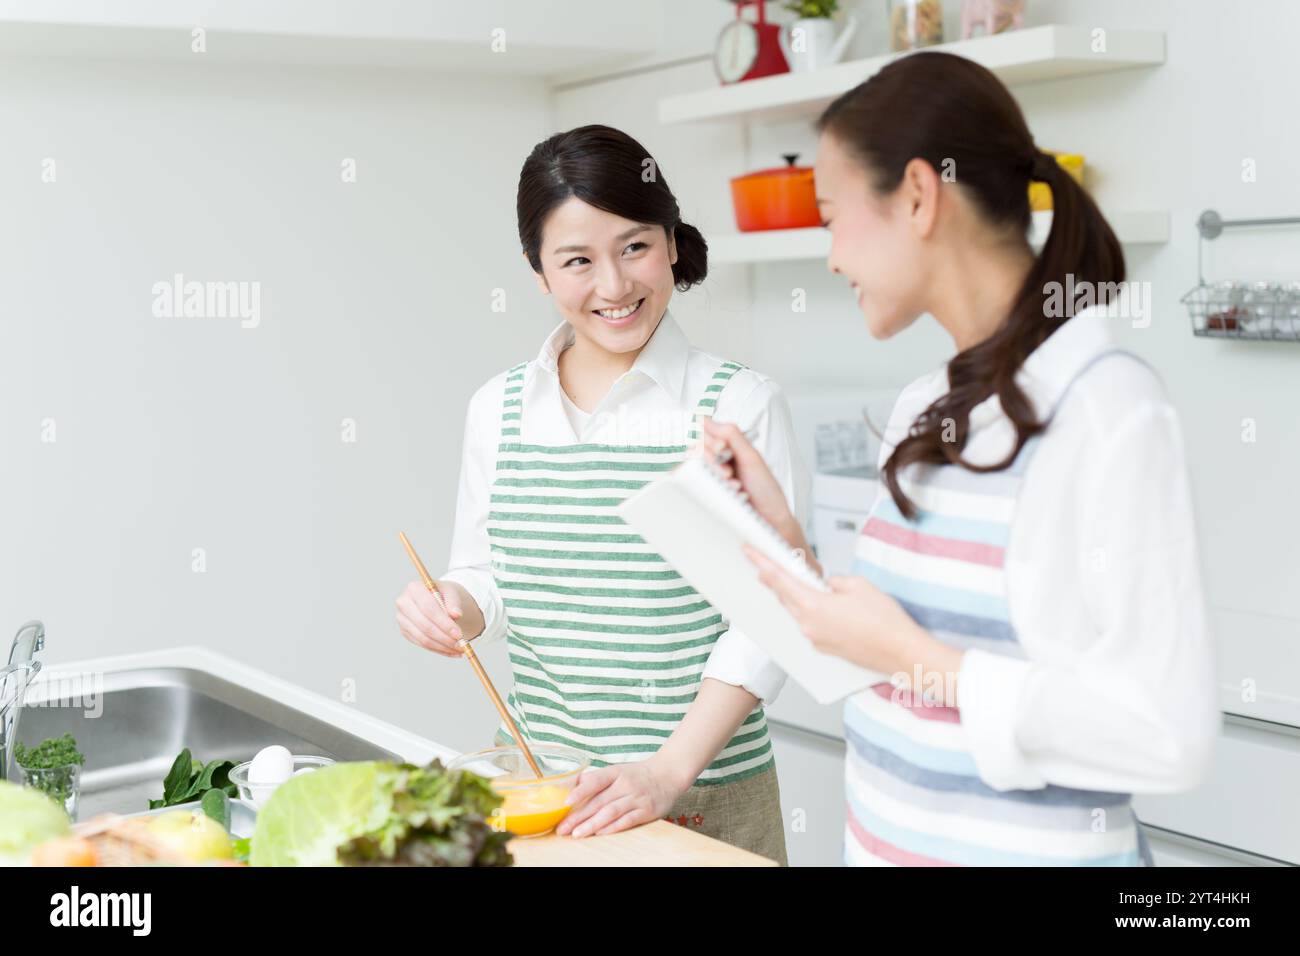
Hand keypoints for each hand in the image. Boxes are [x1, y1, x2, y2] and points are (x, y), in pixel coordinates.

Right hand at [395, 579, 464, 656]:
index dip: (444, 623)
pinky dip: (439, 650)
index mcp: (414, 588)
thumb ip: (454, 602)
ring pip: (423, 639)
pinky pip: (422, 644)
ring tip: (459, 649)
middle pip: (425, 626)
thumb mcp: (451, 593)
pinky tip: (452, 651)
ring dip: (443, 647)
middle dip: (445, 638)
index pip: (429, 609)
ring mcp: (402, 619)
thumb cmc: (442, 594)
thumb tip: (456, 614)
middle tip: (461, 645)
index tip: (459, 634)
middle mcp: (403, 603)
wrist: (433, 598)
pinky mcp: (405, 631)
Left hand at [555, 756, 687, 837]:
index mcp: (616, 772)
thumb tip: (573, 785)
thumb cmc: (638, 774)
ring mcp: (636, 798)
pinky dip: (613, 827)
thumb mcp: (618, 770)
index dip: (580, 791)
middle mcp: (625, 784)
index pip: (596, 780)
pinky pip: (628, 820)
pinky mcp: (647, 810)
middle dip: (578, 816)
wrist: (669, 774)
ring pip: (611, 812)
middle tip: (563, 829)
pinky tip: (600, 833)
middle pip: (599, 801)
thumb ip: (598, 779)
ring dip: (592, 824)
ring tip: (577, 834)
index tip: (565, 803)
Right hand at [697, 417, 804, 551]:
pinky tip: (732, 493)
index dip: (708, 439)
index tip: (723, 448)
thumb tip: (706, 418)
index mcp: (729, 449)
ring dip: (714, 474)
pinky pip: (696, 486)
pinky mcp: (708, 495)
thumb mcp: (751, 457)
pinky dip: (715, 488)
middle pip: (695, 449)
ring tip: (734, 484)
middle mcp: (717, 462)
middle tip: (728, 469)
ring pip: (694, 467)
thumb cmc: (765, 490)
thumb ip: (731, 435)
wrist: (771, 519)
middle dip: (711, 458)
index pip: (703, 434)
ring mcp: (712, 478)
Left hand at [743, 544, 961, 689]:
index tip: (749, 552)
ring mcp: (815, 640)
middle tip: (769, 564)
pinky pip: (810, 625)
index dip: (762, 564)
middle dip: (777, 580)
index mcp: (813, 606)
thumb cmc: (885, 621)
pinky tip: (824, 607)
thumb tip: (825, 586)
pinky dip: (811, 613)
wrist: (901, 653)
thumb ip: (834, 581)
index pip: (779, 579)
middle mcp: (808, 625)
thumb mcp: (859, 585)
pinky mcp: (824, 649)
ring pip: (797, 612)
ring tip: (804, 584)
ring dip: (796, 597)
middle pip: (785, 597)